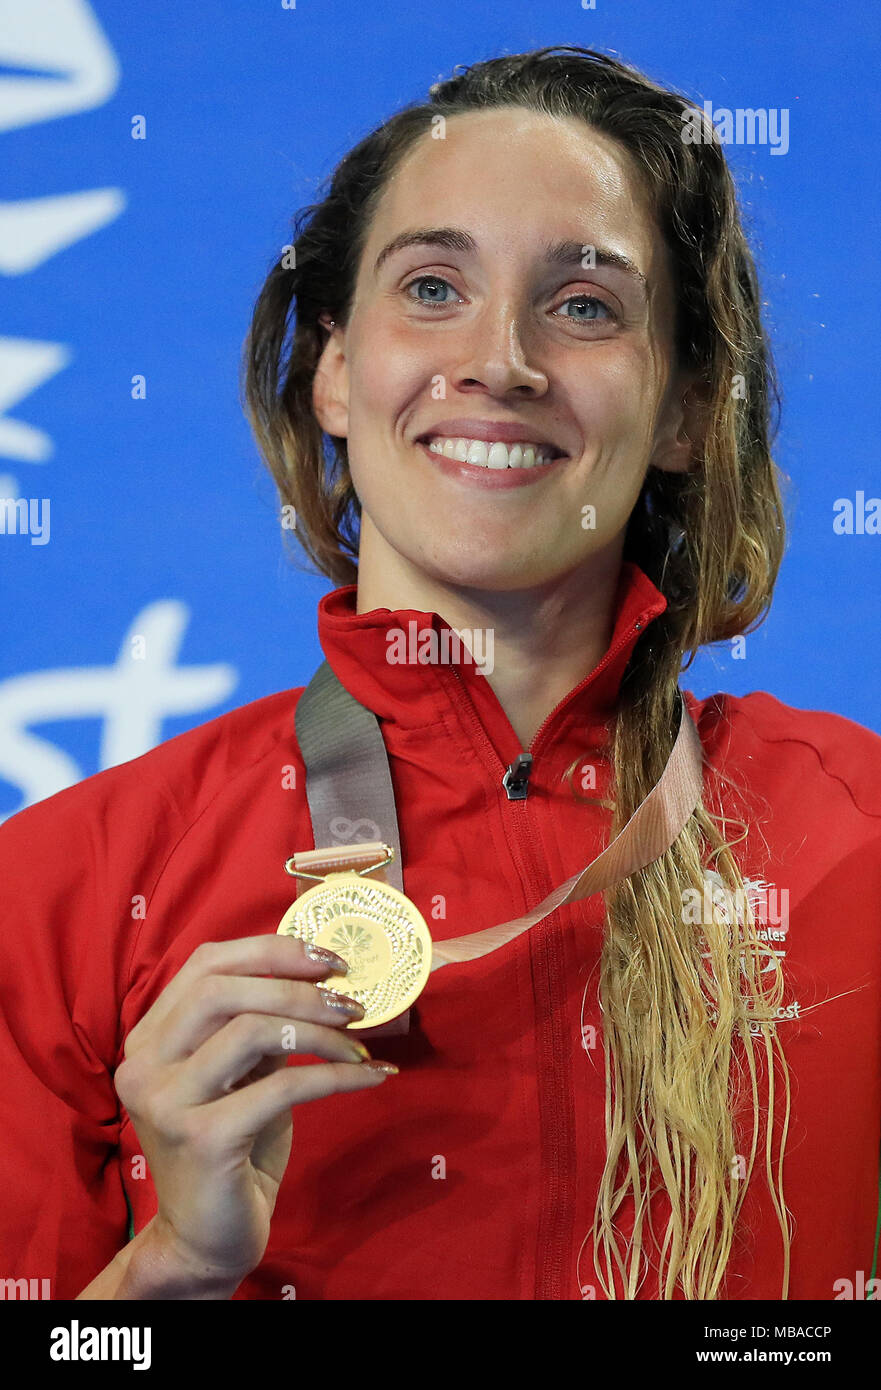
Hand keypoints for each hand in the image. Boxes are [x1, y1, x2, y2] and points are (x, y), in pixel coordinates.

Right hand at [114, 935, 395, 1285]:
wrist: (206, 1239)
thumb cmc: (233, 1148)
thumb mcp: (242, 1075)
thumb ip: (258, 1026)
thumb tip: (319, 978)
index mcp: (151, 1038)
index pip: (205, 966)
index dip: (271, 952)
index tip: (328, 961)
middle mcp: (145, 1065)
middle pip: (222, 990)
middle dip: (297, 988)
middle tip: (350, 1002)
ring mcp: (167, 1102)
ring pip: (251, 1031)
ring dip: (320, 1032)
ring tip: (359, 1043)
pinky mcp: (202, 1139)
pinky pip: (282, 1087)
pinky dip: (335, 1075)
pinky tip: (368, 1076)